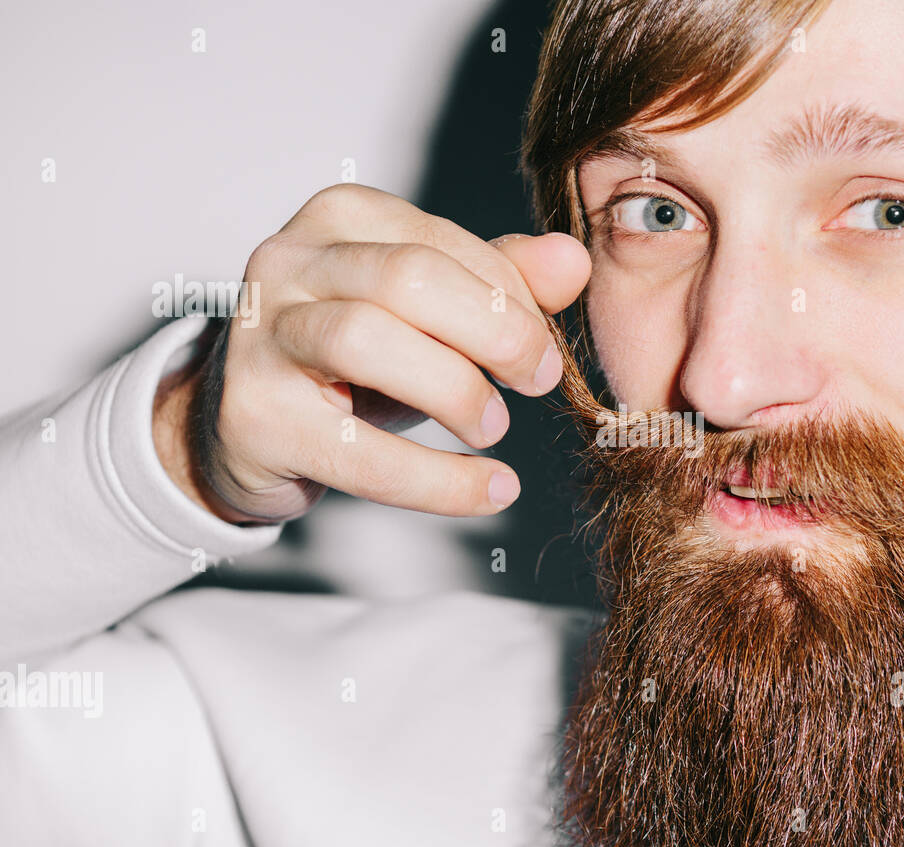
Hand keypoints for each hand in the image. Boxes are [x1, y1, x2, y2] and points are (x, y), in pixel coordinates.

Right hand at [153, 184, 590, 523]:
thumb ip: (500, 282)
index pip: (444, 242)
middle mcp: (288, 262)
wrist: (248, 429)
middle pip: (410, 278)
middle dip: (495, 333)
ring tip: (493, 427)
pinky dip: (437, 479)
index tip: (544, 350)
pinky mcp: (255, 417)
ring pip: (368, 342)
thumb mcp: (427, 315)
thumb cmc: (351, 363)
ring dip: (455, 391)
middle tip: (538, 381)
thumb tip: (573, 261)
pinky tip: (490, 488)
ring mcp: (259, 336)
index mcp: (339, 219)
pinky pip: (357, 450)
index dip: (512, 298)